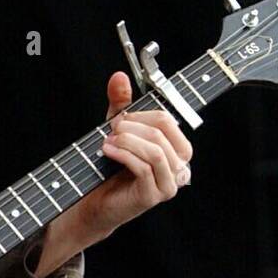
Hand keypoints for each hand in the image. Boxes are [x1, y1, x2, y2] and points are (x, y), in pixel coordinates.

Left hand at [34, 72, 193, 276]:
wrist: (96, 201)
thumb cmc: (111, 166)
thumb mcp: (117, 129)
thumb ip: (121, 103)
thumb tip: (119, 76)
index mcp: (178, 150)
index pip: (168, 119)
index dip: (141, 114)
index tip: (120, 117)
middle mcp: (180, 167)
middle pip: (162, 131)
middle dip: (132, 125)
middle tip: (111, 129)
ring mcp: (169, 184)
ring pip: (155, 149)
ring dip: (127, 140)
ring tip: (108, 141)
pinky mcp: (154, 196)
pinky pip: (144, 167)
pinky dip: (124, 154)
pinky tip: (108, 151)